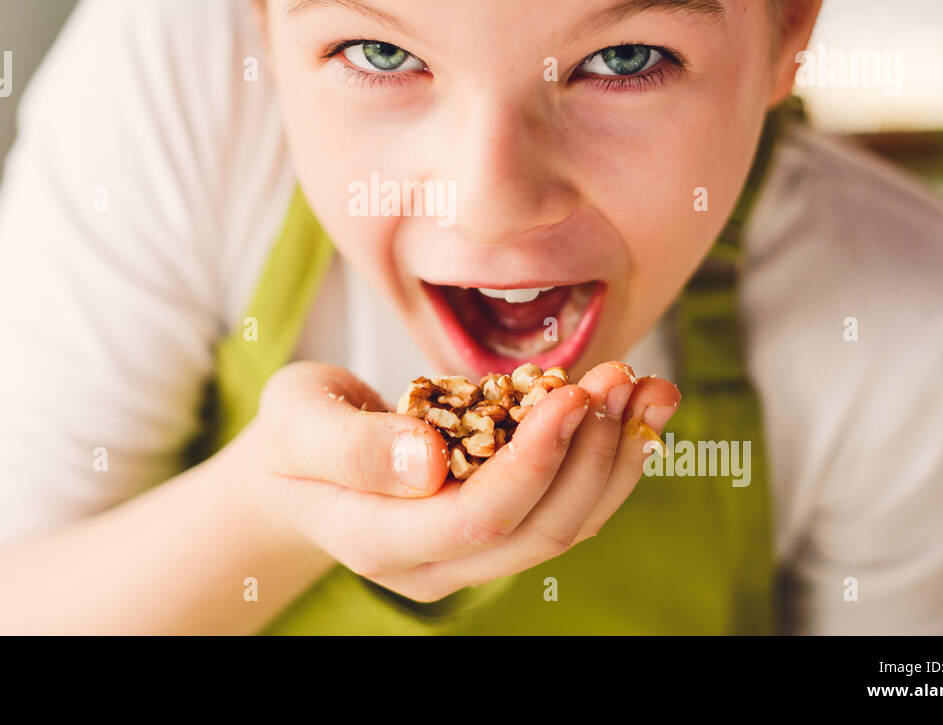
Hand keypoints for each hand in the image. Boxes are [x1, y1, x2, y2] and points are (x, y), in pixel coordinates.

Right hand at [236, 359, 680, 602]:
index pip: (478, 517)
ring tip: (648, 388)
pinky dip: (607, 460)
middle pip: (539, 530)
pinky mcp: (498, 532)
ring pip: (566, 526)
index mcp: (379, 540)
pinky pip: (567, 509)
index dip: (534, 461)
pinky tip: (633, 409)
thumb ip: (351, 443)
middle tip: (623, 376)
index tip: (570, 394)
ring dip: (616, 458)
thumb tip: (428, 459)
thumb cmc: (295, 433)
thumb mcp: (296, 418)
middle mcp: (434, 565)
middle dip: (592, 453)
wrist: (301, 465)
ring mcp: (469, 558)